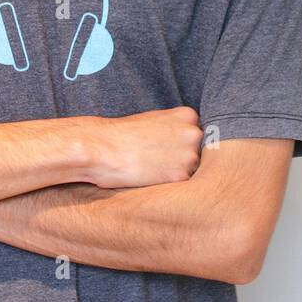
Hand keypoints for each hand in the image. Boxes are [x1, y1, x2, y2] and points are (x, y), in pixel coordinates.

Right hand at [87, 106, 204, 188]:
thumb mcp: (153, 121)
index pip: (198, 135)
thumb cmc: (122, 135)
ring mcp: (190, 155)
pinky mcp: (181, 176)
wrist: (102, 147)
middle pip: (199, 153)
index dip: (182, 145)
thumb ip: (174, 129)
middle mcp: (194, 133)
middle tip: (160, 161)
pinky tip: (151, 178)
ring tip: (153, 170)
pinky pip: (182, 186)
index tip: (165, 148)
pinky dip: (169, 185)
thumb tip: (185, 144)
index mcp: (189, 115)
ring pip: (193, 170)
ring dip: (177, 173)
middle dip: (184, 159)